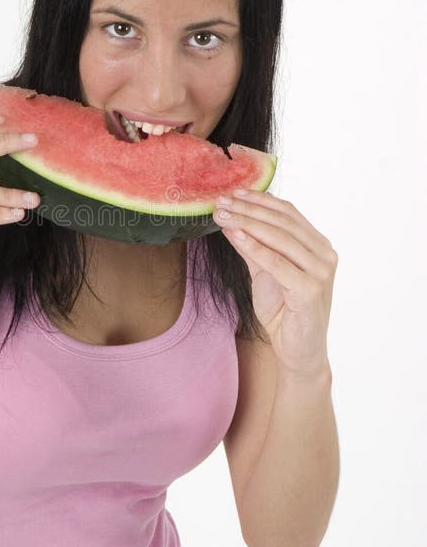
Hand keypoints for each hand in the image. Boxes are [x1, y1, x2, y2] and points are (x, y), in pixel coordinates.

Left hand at [213, 190, 337, 376]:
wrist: (299, 353)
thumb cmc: (285, 313)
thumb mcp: (265, 273)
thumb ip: (255, 247)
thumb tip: (232, 219)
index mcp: (319, 247)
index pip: (288, 213)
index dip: (259, 200)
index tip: (232, 192)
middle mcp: (326, 255)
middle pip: (282, 222)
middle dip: (248, 209)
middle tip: (220, 201)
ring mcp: (322, 272)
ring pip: (279, 238)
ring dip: (246, 223)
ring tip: (221, 215)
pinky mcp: (311, 290)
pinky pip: (276, 263)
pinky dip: (253, 246)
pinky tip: (233, 235)